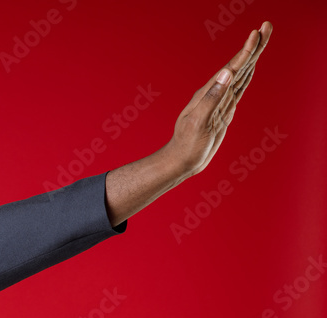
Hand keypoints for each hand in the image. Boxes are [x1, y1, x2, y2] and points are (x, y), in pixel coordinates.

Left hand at [161, 21, 272, 179]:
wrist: (182, 161)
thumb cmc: (187, 144)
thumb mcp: (199, 121)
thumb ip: (212, 97)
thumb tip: (226, 74)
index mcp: (209, 92)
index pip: (232, 67)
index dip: (246, 51)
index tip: (257, 33)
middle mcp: (215, 93)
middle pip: (239, 65)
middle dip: (253, 46)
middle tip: (266, 26)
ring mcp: (221, 101)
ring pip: (241, 75)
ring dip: (252, 58)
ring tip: (261, 40)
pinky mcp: (224, 111)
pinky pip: (238, 90)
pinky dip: (246, 77)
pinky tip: (249, 70)